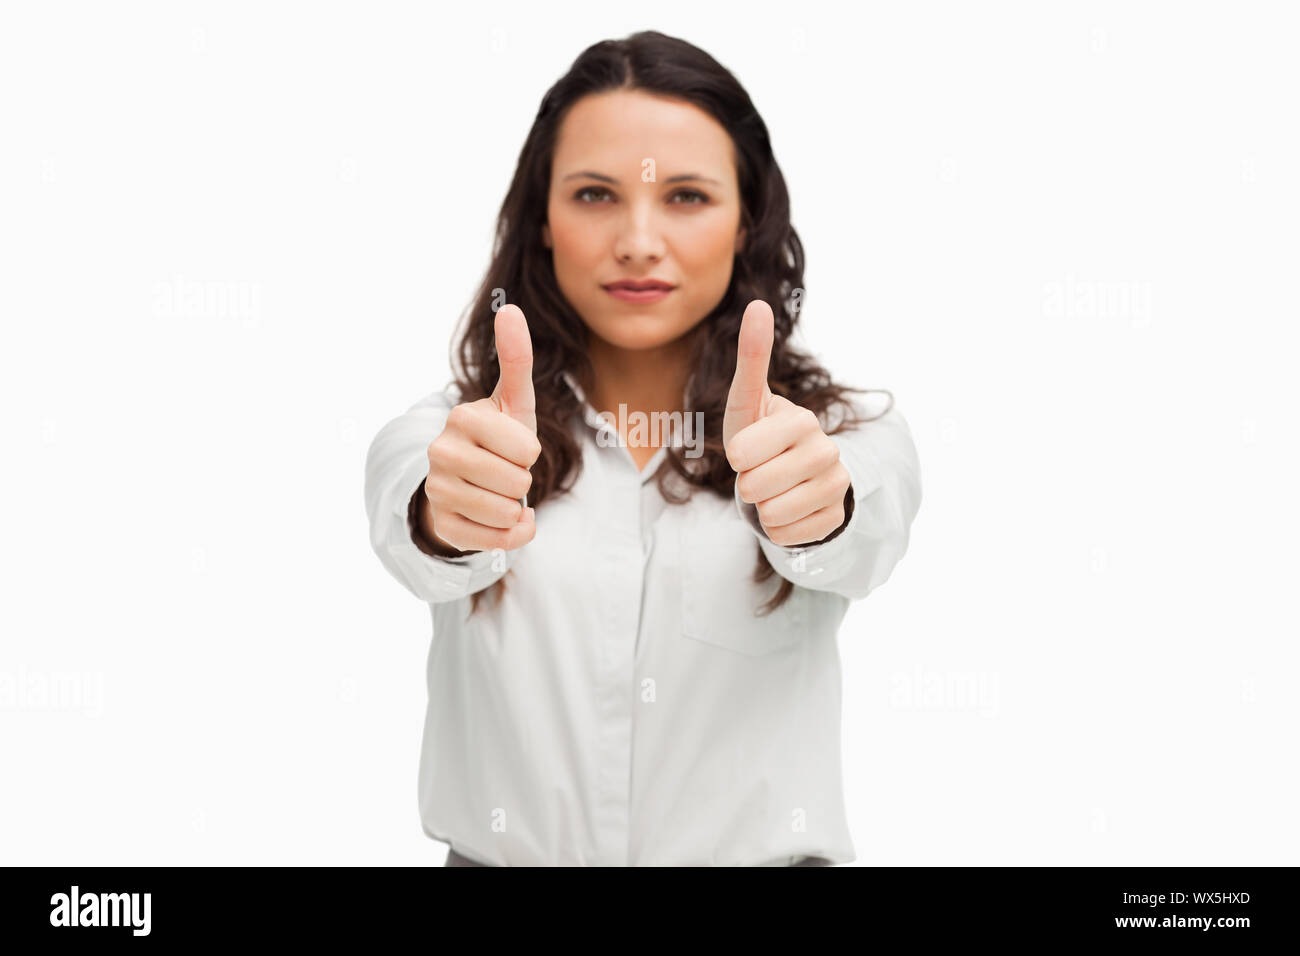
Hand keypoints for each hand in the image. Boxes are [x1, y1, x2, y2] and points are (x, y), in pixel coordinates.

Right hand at [422, 304, 541, 553]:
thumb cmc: (498, 438)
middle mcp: (441, 451)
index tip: (511, 445)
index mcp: (462, 416)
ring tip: (496, 492)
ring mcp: (437, 491)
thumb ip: (516, 357)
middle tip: (503, 471)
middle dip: (522, 481)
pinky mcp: (443, 527)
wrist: (467, 483)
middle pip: (519, 482)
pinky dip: (508, 535)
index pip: (528, 449)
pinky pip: (497, 541)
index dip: (530, 451)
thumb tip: (510, 308)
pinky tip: (493, 518)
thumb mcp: (513, 401)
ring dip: (514, 507)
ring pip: (507, 513)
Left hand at [723, 299, 850, 547]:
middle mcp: (825, 451)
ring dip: (761, 506)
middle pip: (754, 486)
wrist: (795, 475)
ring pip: (770, 513)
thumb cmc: (762, 435)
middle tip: (760, 471)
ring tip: (774, 489)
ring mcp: (834, 486)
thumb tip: (757, 304)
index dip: (737, 455)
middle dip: (746, 483)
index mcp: (801, 421)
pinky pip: (787, 535)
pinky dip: (778, 528)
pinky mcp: (834, 518)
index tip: (749, 447)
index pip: (743, 452)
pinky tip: (789, 508)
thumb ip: (752, 356)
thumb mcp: (749, 400)